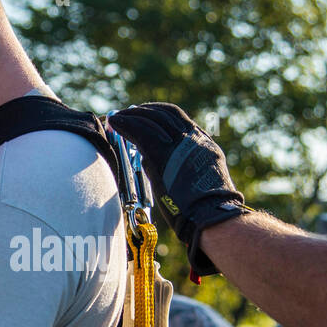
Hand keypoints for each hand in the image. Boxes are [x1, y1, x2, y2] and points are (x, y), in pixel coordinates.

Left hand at [105, 103, 247, 276]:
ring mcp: (179, 145)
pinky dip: (125, 124)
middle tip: (127, 113)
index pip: (178, 118)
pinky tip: (114, 123)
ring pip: (151, 120)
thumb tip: (148, 161)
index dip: (158, 112)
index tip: (144, 112)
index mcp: (203, 143)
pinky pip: (140, 132)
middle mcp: (192, 139)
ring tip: (116, 117)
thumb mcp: (199, 178)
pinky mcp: (163, 155)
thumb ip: (176, 165)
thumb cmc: (204, 209)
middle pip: (164, 114)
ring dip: (131, 116)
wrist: (212, 215)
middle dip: (143, 111)